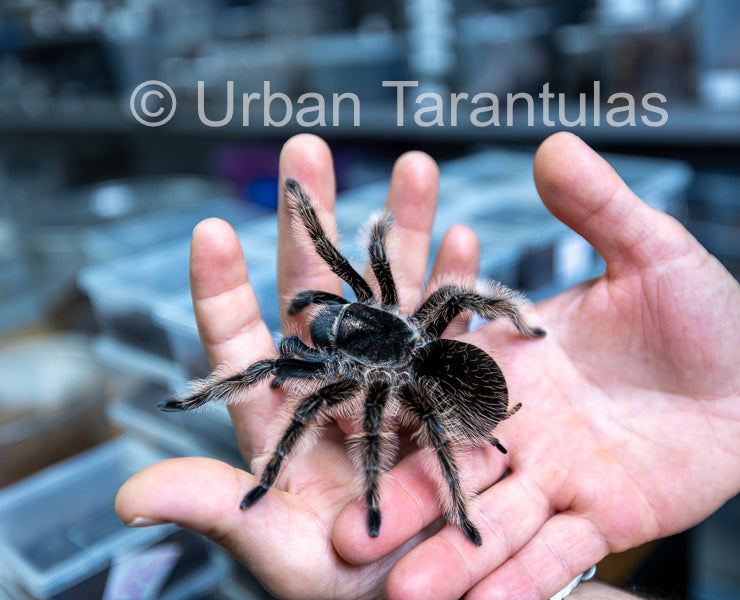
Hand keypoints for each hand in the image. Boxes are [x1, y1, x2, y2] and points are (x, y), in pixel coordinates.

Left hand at [115, 134, 477, 598]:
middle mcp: (338, 385)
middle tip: (308, 148)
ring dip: (404, 231)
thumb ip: (212, 509)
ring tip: (413, 167)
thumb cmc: (341, 586)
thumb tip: (128, 496)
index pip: (243, 341)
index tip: (211, 228)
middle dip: (312, 222)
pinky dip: (462, 288)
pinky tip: (467, 238)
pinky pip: (455, 331)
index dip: (223, 287)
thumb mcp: (276, 552)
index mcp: (285, 416)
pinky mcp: (448, 393)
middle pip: (320, 293)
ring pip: (395, 294)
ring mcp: (395, 381)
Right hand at [330, 132, 739, 598]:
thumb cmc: (695, 314)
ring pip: (489, 521)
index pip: (432, 380)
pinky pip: (553, 556)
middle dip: (399, 498)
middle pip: (446, 463)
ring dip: (447, 557)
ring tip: (399, 594)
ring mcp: (554, 476)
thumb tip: (554, 142)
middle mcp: (516, 423)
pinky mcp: (596, 518)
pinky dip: (518, 582)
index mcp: (507, 359)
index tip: (333, 417)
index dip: (384, 398)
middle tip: (340, 539)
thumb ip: (599, 206)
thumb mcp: (652, 252)